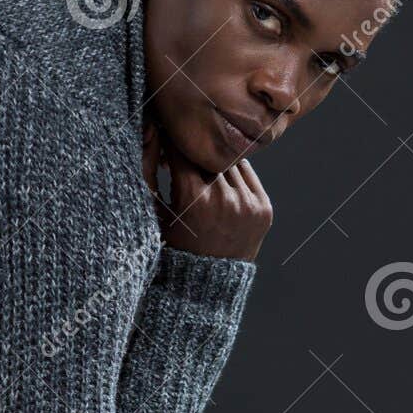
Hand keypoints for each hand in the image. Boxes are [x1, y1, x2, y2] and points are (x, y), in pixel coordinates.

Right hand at [142, 119, 272, 262]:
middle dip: (193, 149)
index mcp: (195, 200)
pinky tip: (221, 177)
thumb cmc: (172, 246)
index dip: (172, 139)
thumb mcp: (154, 213)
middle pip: (208, 155)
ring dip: (215, 158)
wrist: (207, 283)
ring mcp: (248, 204)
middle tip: (183, 147)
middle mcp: (225, 200)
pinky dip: (234, 171)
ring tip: (201, 165)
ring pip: (230, 161)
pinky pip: (248, 174)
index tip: (166, 132)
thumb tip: (152, 129)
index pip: (182, 151)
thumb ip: (149, 172)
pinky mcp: (263, 209)